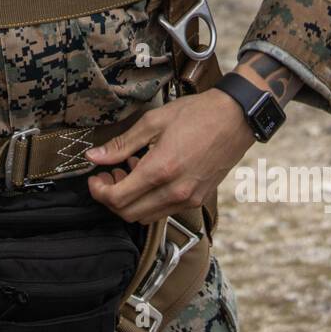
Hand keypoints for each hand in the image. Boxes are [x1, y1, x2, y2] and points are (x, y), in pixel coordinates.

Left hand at [83, 89, 256, 224]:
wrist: (236, 118)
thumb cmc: (197, 114)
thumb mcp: (153, 121)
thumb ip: (121, 144)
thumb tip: (94, 156)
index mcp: (160, 170)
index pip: (117, 198)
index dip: (98, 191)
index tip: (94, 178)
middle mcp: (175, 191)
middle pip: (128, 214)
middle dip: (111, 198)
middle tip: (109, 175)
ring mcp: (188, 198)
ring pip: (146, 217)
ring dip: (130, 201)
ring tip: (129, 172)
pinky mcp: (198, 199)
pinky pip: (164, 211)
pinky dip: (150, 200)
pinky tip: (150, 175)